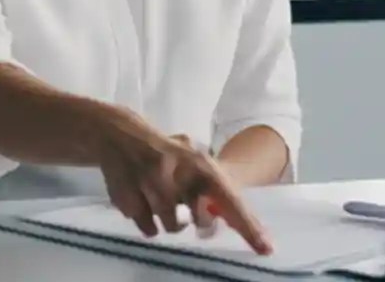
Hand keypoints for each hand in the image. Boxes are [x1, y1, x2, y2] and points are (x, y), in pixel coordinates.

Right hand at [93, 110, 272, 254]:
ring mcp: (150, 188)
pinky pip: (148, 229)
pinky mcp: (129, 200)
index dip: (248, 226)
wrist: (119, 136)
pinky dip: (147, 219)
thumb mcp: (192, 157)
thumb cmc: (164, 151)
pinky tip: (143, 198)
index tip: (265, 248)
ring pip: (172, 227)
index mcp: (199, 163)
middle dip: (196, 218)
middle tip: (186, 203)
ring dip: (169, 218)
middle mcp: (177, 175)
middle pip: (200, 222)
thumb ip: (211, 184)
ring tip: (160, 196)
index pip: (230, 200)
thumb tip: (227, 215)